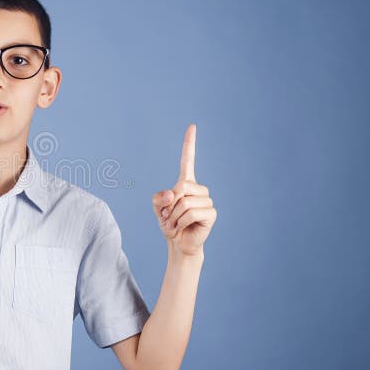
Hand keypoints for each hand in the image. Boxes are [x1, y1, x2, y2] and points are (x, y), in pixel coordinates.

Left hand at [152, 124, 216, 256]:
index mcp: (185, 183)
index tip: (192, 126)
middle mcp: (198, 189)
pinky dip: (181, 222)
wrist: (178, 243)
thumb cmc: (169, 224)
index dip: (189, 143)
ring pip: (184, 202)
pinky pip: (190, 212)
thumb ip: (159, 198)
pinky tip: (183, 227)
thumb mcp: (158, 209)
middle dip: (170, 204)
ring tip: (176, 223)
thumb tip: (173, 193)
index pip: (188, 160)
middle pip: (181, 186)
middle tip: (169, 216)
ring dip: (174, 216)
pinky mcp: (211, 213)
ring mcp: (207, 200)